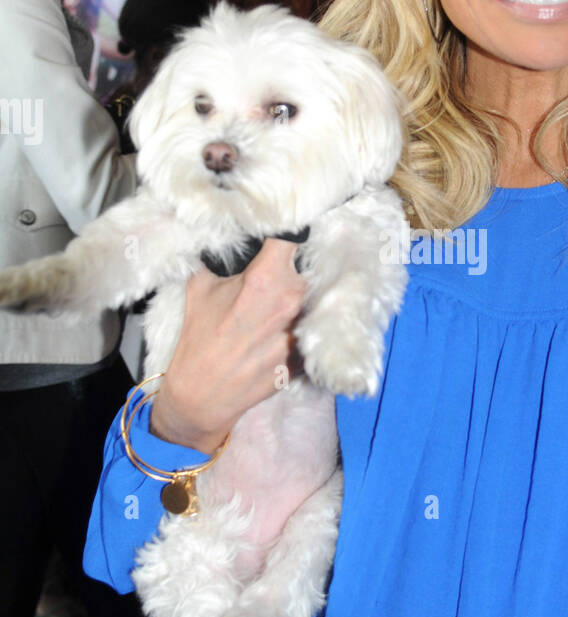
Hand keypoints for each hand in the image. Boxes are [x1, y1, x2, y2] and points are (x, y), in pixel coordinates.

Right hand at [149, 239, 306, 452]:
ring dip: (305, 297)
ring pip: (317, 298)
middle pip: (310, 267)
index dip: (294, 225)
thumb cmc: (200, 338)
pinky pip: (316, 329)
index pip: (295, 235)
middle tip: (284, 268)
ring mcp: (305, 330)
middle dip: (298, 266)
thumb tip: (228, 235)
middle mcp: (293, 300)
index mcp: (267, 278)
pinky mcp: (309, 355)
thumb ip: (221, 259)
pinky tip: (286, 329)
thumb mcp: (200, 288)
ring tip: (284, 303)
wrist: (203, 394)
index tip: (292, 222)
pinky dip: (307, 326)